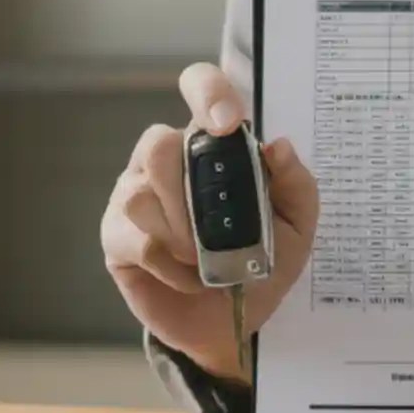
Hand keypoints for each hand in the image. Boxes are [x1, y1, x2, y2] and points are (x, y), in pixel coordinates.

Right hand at [101, 63, 318, 381]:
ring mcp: (133, 196)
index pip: (198, 87)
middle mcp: (166, 161)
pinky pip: (139, 240)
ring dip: (182, 236)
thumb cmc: (258, 266)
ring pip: (141, 195)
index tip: (228, 123)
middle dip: (189, 195)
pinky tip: (187, 277)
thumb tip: (278, 147)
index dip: (208, 92)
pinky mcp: (116, 237)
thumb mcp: (297, 230)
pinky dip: (172, 266)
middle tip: (215, 232)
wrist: (229, 325)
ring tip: (203, 261)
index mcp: (210, 145)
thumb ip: (296, 187)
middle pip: (158, 144)